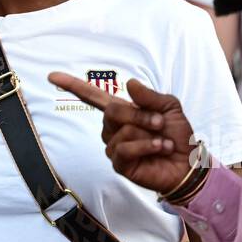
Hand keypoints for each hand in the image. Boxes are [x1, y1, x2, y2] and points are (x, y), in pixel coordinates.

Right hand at [48, 73, 199, 195]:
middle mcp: (113, 128)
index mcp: (123, 111)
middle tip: (160, 123)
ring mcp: (114, 146)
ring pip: (121, 130)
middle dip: (139, 114)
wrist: (190, 164)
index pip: (92, 97)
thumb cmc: (177, 135)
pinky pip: (124, 149)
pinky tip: (159, 148)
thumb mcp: (170, 107)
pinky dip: (145, 146)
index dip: (72, 86)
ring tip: (163, 141)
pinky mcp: (119, 165)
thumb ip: (149, 96)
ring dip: (147, 133)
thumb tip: (128, 83)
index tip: (52, 76)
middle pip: (111, 111)